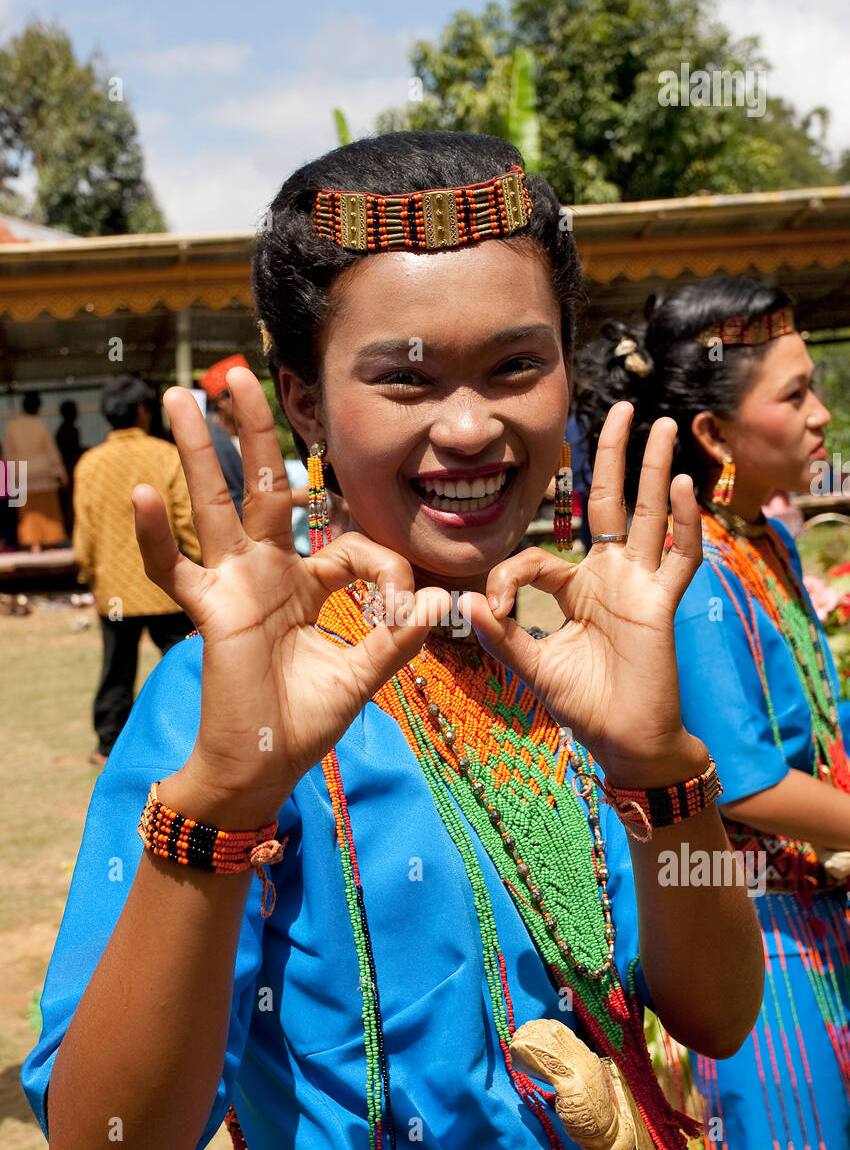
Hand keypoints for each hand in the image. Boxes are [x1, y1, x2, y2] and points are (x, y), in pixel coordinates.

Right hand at [132, 367, 450, 824]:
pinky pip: (177, 570)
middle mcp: (266, 573)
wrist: (262, 766)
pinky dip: (157, 537)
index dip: (385, 566)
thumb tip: (440, 599)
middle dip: (253, 431)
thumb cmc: (306, 721)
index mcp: (306, 584)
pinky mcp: (211, 613)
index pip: (348, 543)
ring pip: (216, 505)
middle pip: (264, 487)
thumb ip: (397, 639)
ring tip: (180, 396)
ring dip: (200, 450)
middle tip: (236, 374)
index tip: (406, 609)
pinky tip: (143, 491)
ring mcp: (234, 587)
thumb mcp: (363, 676)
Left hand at [460, 403, 705, 787]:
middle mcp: (610, 578)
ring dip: (654, 470)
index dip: (508, 577)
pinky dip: (683, 524)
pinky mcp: (661, 605)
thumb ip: (502, 637)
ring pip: (650, 516)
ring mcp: (640, 586)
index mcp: (576, 590)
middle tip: (621, 407)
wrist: (625, 742)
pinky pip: (678, 558)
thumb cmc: (584, 704)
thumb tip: (466, 603)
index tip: (492, 610)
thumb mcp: (533, 667)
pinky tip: (680, 486)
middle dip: (614, 456)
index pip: (537, 558)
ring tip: (662, 423)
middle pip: (611, 503)